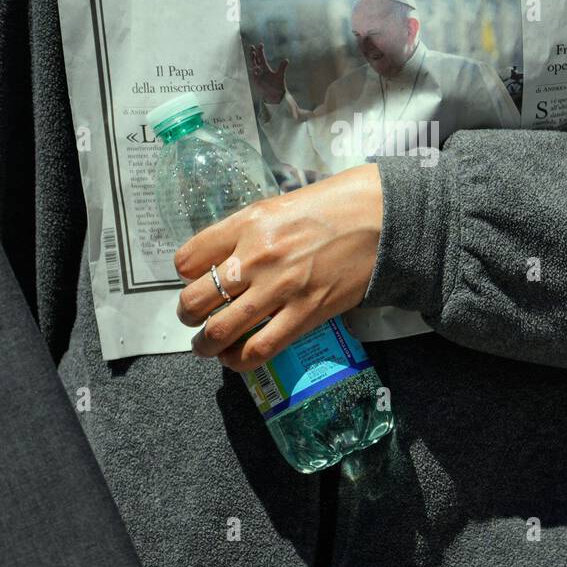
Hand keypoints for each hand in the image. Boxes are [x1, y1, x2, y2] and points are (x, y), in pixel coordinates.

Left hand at [174, 164, 382, 371]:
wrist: (381, 219)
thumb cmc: (333, 206)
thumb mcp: (278, 206)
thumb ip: (246, 231)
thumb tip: (222, 259)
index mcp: (247, 224)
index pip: (188, 259)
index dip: (185, 275)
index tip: (195, 279)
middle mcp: (256, 257)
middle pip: (196, 299)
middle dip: (187, 315)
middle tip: (192, 318)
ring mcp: (280, 289)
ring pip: (220, 331)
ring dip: (205, 345)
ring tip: (206, 347)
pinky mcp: (305, 314)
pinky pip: (259, 349)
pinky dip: (239, 360)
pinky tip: (235, 358)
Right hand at [249, 42, 288, 104]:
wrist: (275, 96)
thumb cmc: (277, 85)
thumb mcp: (280, 75)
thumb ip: (282, 67)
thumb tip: (286, 59)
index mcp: (266, 68)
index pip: (261, 57)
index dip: (260, 51)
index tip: (260, 44)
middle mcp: (261, 71)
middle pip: (255, 60)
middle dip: (253, 53)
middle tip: (252, 46)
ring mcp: (258, 76)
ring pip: (253, 66)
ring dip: (253, 60)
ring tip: (252, 53)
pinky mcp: (257, 81)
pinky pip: (254, 75)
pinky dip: (254, 70)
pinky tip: (255, 66)